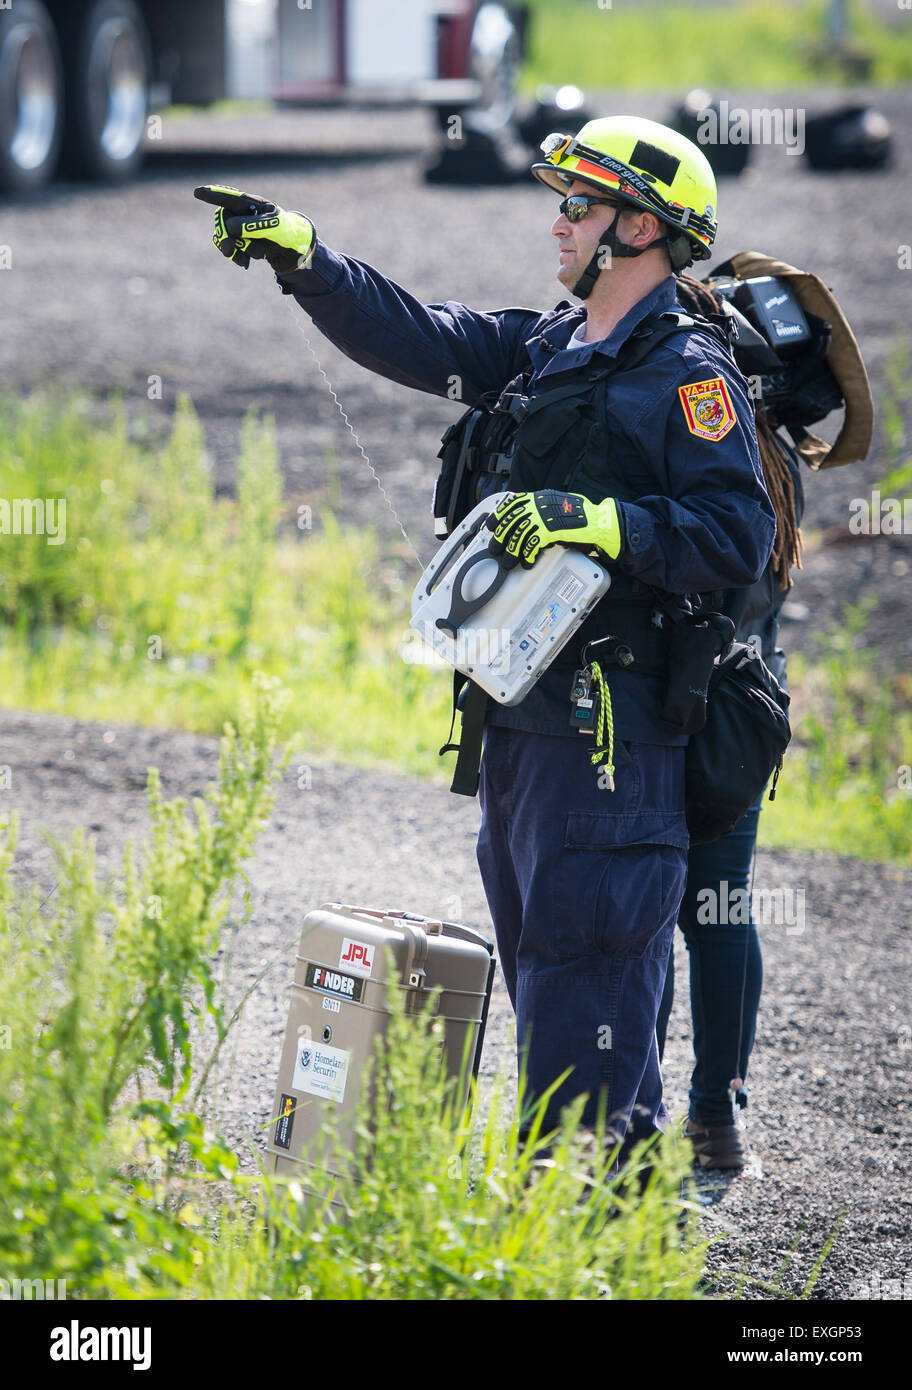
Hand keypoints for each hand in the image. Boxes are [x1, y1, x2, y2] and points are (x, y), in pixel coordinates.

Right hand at [193, 185, 314, 272]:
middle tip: (229, 251)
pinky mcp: (237, 241)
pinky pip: (229, 250)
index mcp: (250, 203)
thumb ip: (253, 225)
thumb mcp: (274, 226)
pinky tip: (246, 264)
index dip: (213, 195)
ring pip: (226, 238)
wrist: (289, 249)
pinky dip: (237, 258)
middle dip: (224, 236)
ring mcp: (237, 227)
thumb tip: (229, 227)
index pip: (229, 197)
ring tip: (258, 255)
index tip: (197, 192)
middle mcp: (240, 213)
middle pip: (223, 220)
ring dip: (239, 249)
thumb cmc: (284, 231)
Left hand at [486, 489, 622, 567]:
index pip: (512, 503)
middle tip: (495, 549)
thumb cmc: (580, 517)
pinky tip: (527, 561)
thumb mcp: (556, 507)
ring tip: (508, 562)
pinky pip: (533, 543)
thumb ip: (541, 511)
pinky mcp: (550, 529)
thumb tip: (526, 523)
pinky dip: (528, 554)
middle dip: (500, 537)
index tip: (490, 525)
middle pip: (511, 520)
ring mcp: (544, 516)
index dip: (499, 515)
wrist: (597, 521)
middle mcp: (539, 505)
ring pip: (519, 534)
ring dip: (512, 551)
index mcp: (539, 498)